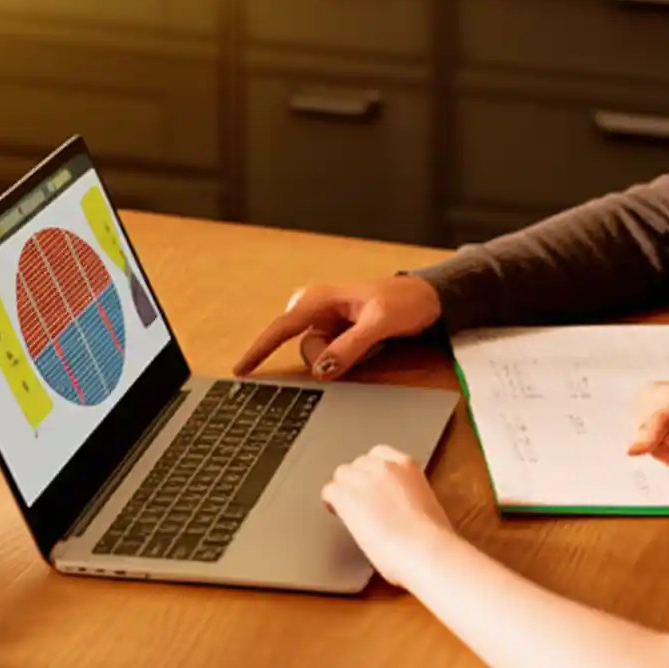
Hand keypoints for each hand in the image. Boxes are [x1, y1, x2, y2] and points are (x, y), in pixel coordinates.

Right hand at [234, 276, 441, 379]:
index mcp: (321, 298)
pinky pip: (332, 356)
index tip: (240, 370)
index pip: (282, 327)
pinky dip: (343, 359)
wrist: (428, 299)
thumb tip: (322, 369)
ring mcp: (329, 322)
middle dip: (327, 357)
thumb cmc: (405, 301)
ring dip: (341, 358)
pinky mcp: (340, 334)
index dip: (260, 349)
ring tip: (371, 341)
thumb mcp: (380, 323)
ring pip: (320, 356)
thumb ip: (350, 346)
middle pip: (306, 348)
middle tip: (362, 343)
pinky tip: (366, 347)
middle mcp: (319, 308)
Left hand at [321, 445, 454, 588]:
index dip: (373, 473)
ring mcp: (364, 479)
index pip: (380, 454)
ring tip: (349, 511)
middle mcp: (385, 466)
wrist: (425, 551)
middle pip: (358, 463)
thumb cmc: (432, 539)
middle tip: (362, 503)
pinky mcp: (346, 495)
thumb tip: (398, 506)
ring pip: (342, 475)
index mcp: (408, 465)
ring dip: (344, 491)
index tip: (374, 487)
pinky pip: (329, 491)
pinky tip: (338, 515)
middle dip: (358, 482)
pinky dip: (332, 503)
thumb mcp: (426, 506)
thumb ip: (407, 496)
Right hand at [628, 381, 668, 475]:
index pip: (657, 420)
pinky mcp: (648, 406)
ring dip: (668, 455)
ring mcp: (650, 398)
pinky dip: (664, 448)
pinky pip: (648, 436)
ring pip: (646, 439)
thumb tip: (665, 441)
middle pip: (649, 436)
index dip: (647, 438)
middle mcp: (658, 392)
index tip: (633, 452)